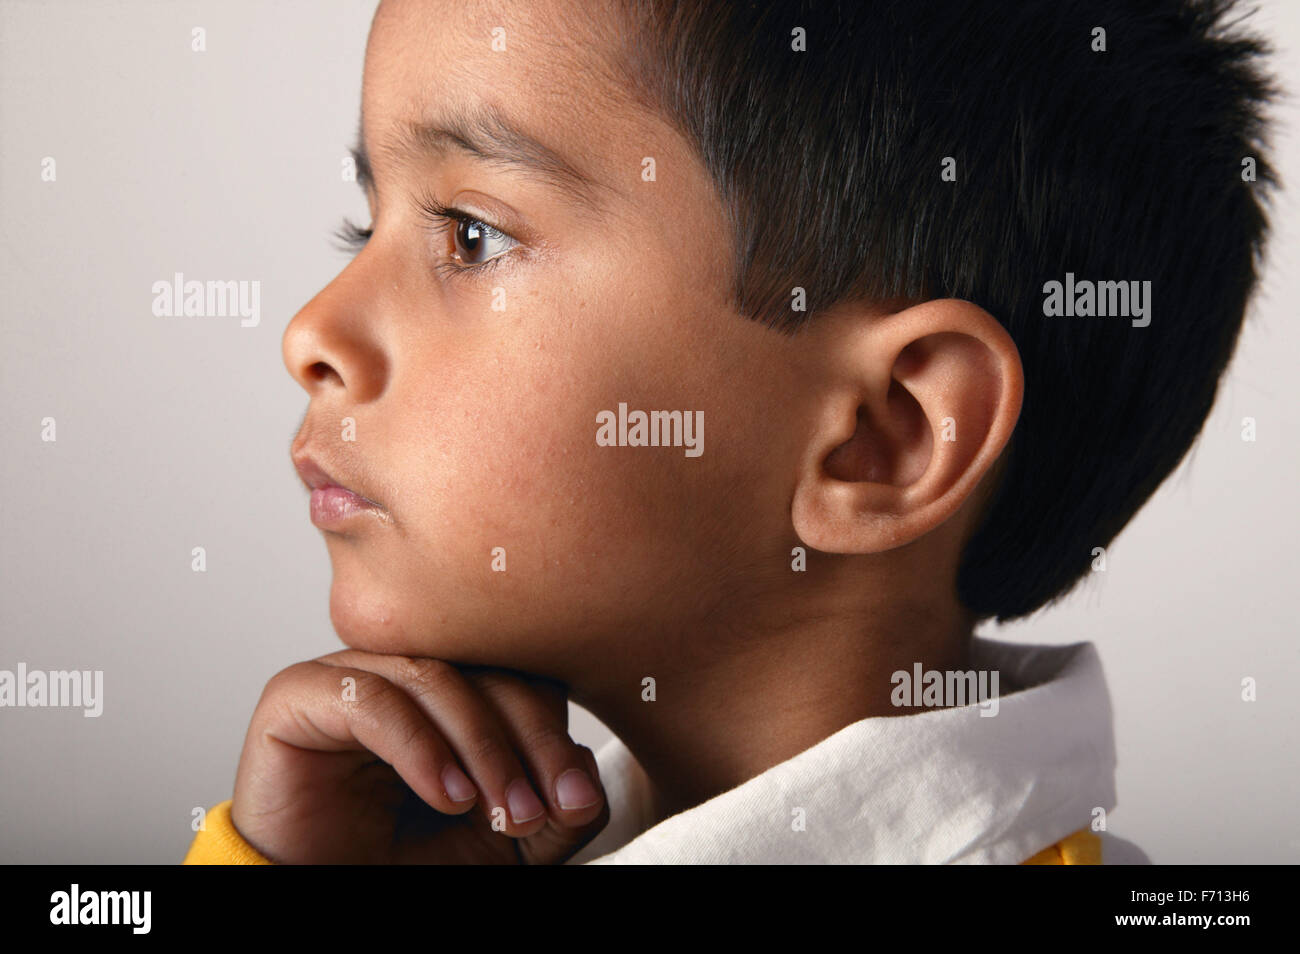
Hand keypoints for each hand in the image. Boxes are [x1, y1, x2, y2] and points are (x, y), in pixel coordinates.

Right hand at [229, 650, 608, 863]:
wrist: (314, 891)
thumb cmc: (403, 861)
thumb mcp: (500, 840)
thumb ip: (552, 809)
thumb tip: (585, 780)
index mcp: (457, 686)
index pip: (522, 677)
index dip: (554, 734)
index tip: (575, 800)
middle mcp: (407, 668)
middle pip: (487, 672)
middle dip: (527, 744)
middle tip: (543, 811)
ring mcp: (354, 671)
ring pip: (438, 680)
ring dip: (482, 750)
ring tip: (503, 812)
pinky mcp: (300, 693)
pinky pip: (372, 700)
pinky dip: (420, 747)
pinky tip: (448, 794)